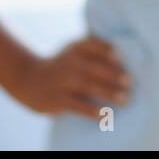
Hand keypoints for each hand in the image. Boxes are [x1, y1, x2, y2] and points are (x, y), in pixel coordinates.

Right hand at [6, 35, 131, 119]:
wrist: (28, 78)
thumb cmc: (61, 65)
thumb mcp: (72, 51)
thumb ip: (94, 49)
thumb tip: (124, 57)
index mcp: (75, 48)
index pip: (94, 44)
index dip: (107, 50)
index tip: (121, 57)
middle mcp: (69, 62)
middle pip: (96, 67)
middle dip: (115, 75)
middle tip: (130, 82)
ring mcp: (63, 81)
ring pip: (90, 86)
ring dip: (110, 93)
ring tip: (125, 98)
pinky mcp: (58, 99)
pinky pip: (79, 106)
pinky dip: (92, 111)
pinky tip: (104, 114)